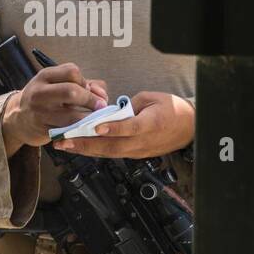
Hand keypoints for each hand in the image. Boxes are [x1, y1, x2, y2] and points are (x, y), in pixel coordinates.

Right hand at [2, 63, 106, 155]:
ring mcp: (40, 112)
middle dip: (91, 100)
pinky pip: (67, 131)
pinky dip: (80, 130)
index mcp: (46, 76)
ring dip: (89, 118)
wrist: (18, 119)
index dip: (85, 81)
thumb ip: (85, 85)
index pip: (72, 71)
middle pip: (72, 91)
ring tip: (96, 120)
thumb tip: (103, 95)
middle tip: (100, 107)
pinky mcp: (42, 130)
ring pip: (71, 115)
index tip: (89, 90)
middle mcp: (40, 92)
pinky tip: (85, 130)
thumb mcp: (58, 85)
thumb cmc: (45, 99)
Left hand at [53, 91, 193, 158]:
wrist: (189, 128)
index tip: (96, 127)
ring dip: (85, 149)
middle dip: (86, 143)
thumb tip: (110, 111)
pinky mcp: (135, 154)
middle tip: (64, 140)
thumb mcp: (153, 98)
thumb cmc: (171, 109)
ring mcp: (138, 151)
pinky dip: (94, 151)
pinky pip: (112, 153)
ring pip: (109, 152)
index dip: (113, 128)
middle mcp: (143, 141)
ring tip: (65, 145)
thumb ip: (130, 105)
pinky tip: (79, 147)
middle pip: (112, 145)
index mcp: (151, 123)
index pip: (130, 127)